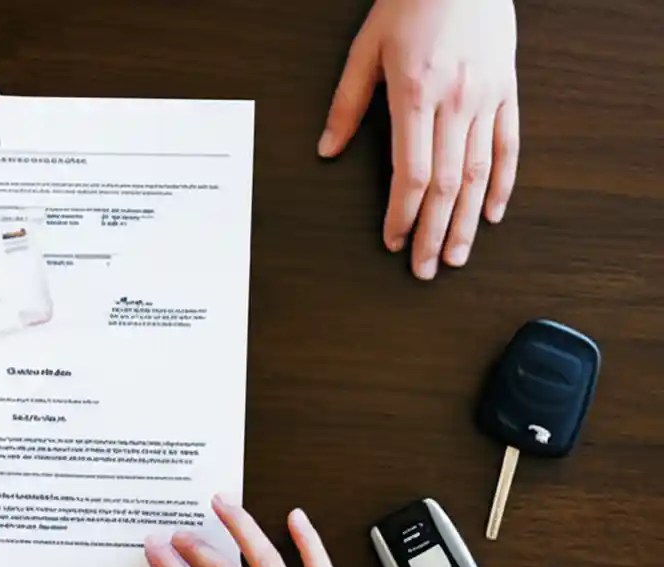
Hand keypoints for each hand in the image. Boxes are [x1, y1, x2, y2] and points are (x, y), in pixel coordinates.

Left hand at [319, 0, 519, 279]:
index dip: (402, 214)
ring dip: (466, 221)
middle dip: (434, 232)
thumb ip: (346, 104)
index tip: (394, 242)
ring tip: (456, 256)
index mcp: (415, 94)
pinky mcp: (507, 91)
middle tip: (426, 269)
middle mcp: (456, 102)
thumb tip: (326, 150)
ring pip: (480, 174)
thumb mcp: (365, 50)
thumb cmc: (410, 3)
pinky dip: (503, 183)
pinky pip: (509, 146)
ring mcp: (487, 98)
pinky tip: (491, 215)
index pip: (411, 173)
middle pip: (447, 184)